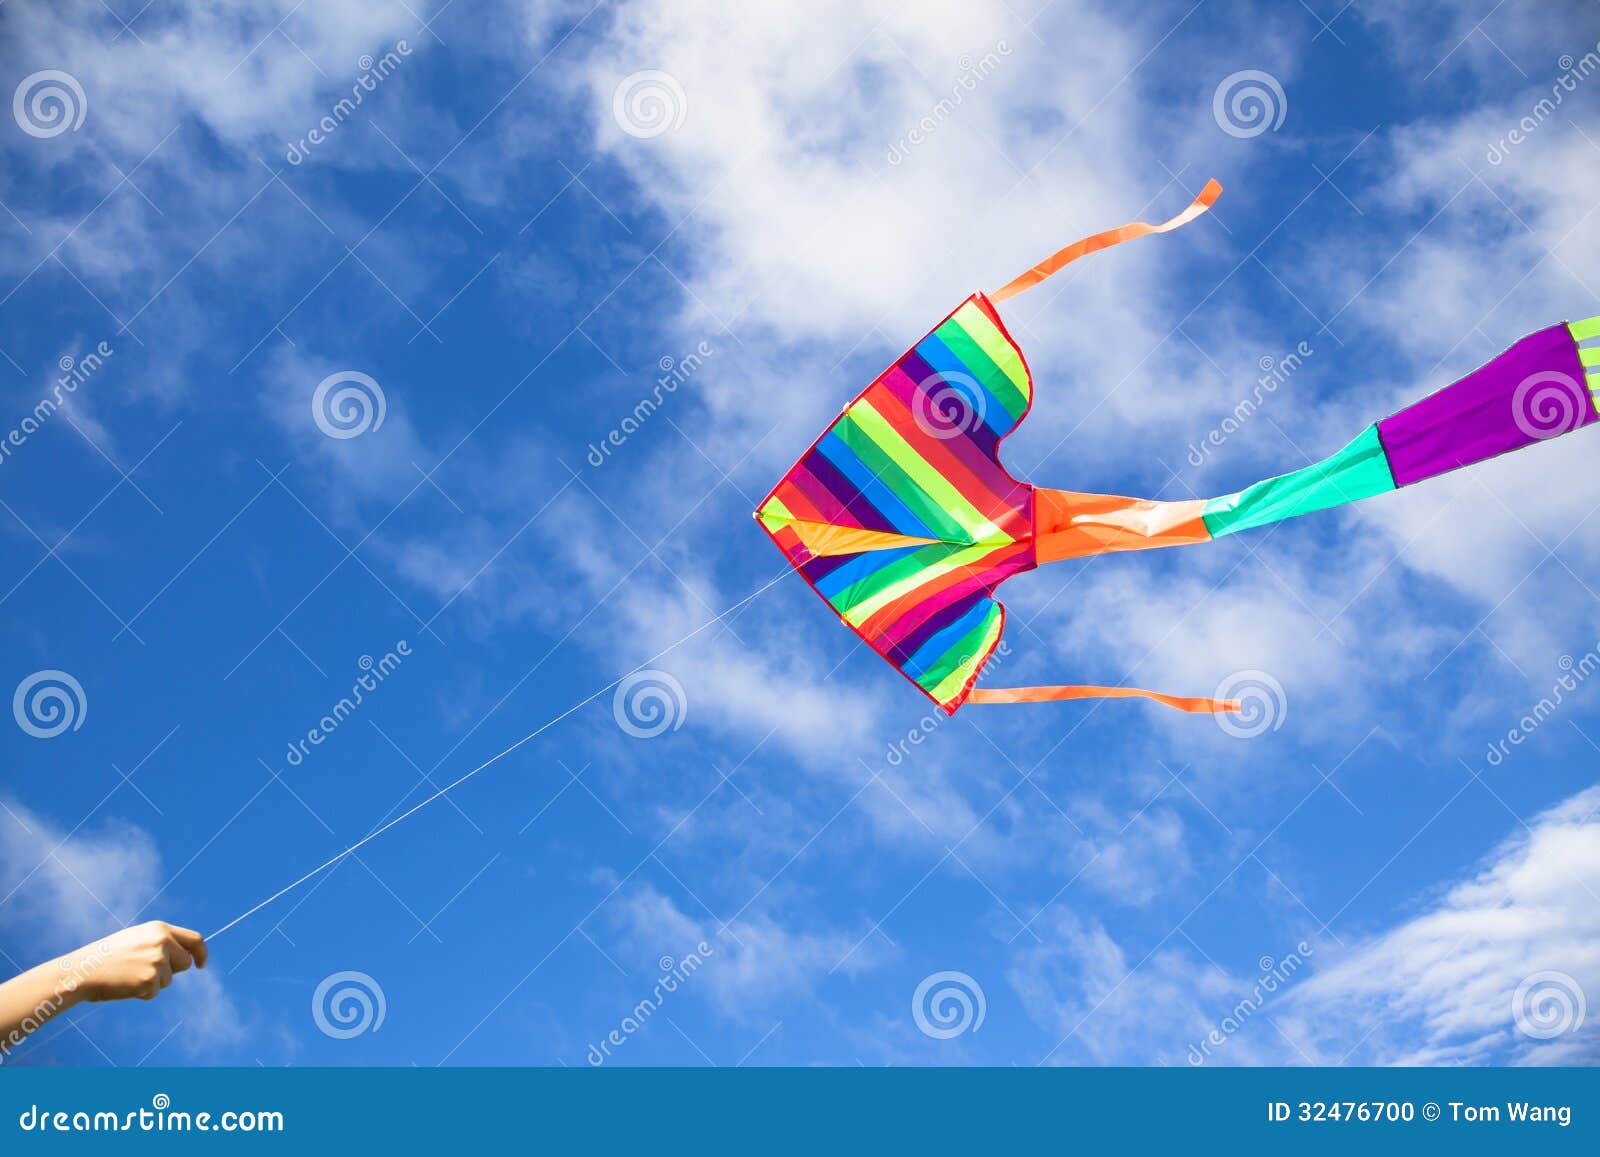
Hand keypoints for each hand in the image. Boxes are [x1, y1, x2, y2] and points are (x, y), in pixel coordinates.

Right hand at [62, 921, 208, 1002]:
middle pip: (185, 963)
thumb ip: (162, 942)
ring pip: (169, 980)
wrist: (82, 971)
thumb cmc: (108, 956)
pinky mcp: (150, 980)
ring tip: (128, 975)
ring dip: (152, 982)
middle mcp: (163, 942)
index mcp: (160, 929)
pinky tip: (124, 985)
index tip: (201, 964)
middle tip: (144, 971)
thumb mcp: (137, 939)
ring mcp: (157, 961)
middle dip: (171, 971)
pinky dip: (142, 993)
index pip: (195, 939)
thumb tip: (188, 957)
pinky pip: (154, 992)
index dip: (201, 953)